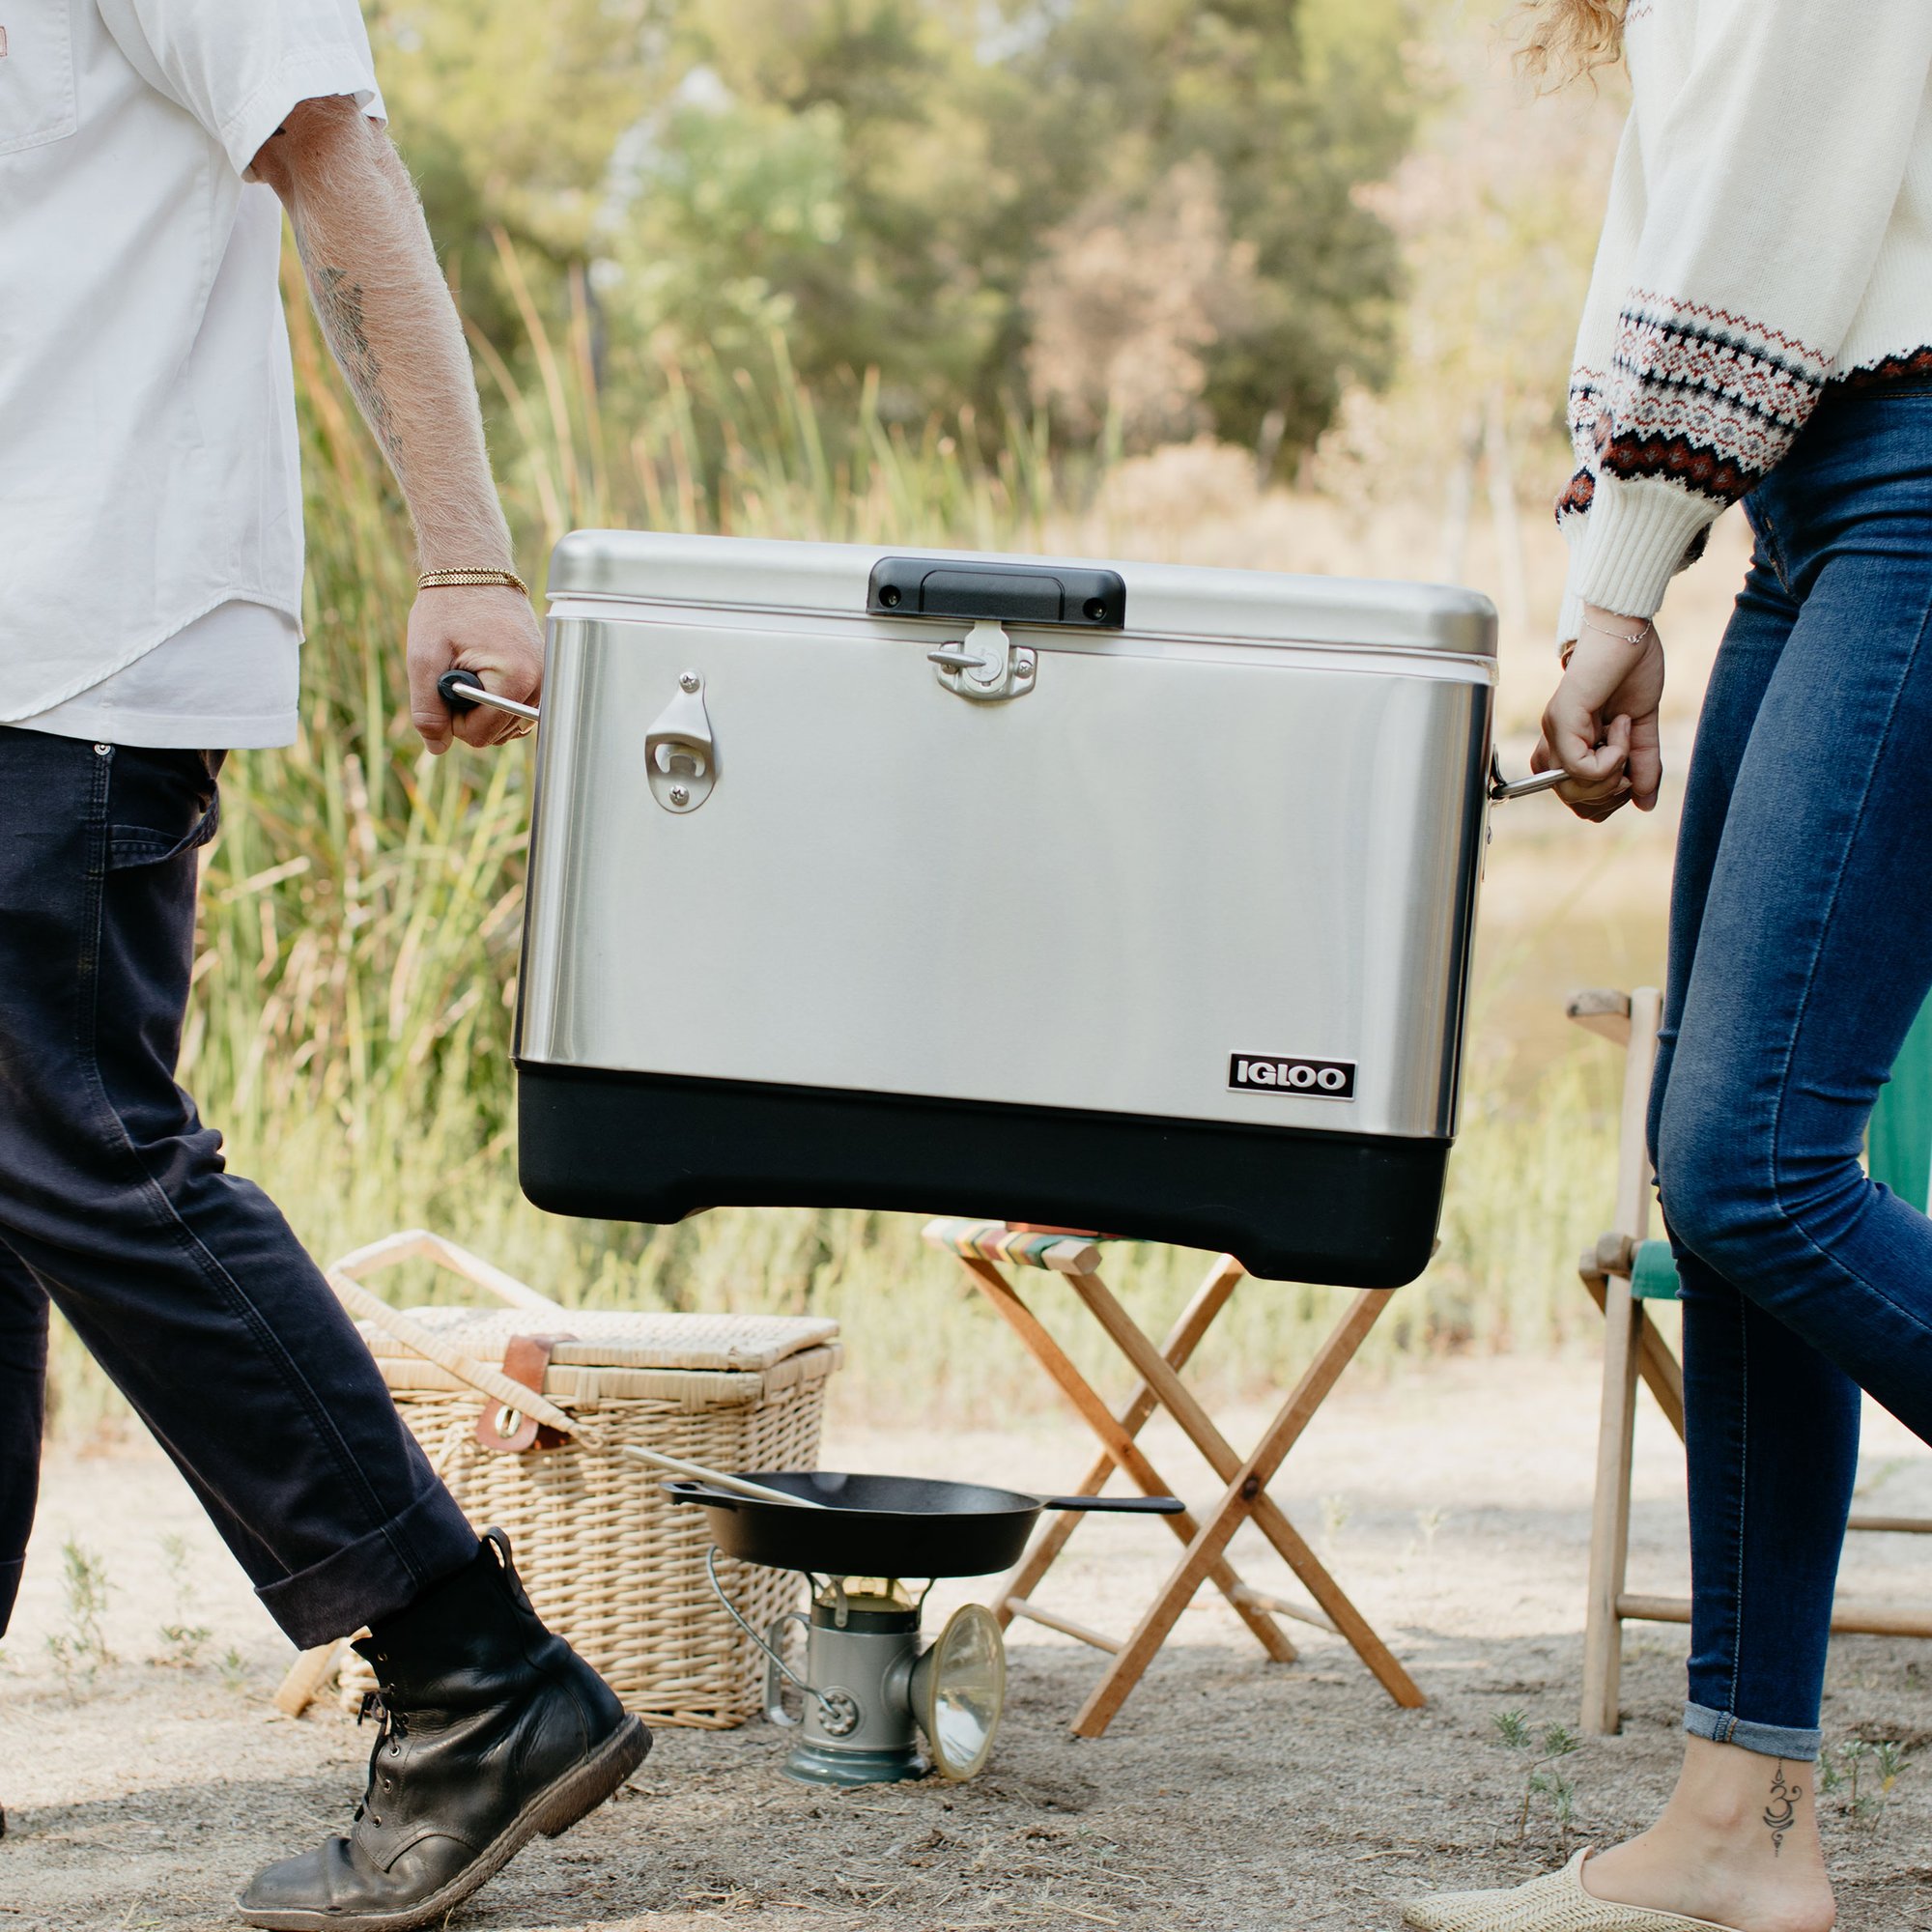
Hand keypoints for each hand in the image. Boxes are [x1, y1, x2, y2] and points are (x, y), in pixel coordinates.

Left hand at [405, 586, 543, 752]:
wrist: (472, 569)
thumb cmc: (447, 607)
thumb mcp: (424, 658)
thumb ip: (427, 708)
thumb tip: (437, 747)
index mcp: (516, 678)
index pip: (481, 734)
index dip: (452, 719)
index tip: (444, 684)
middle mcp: (541, 681)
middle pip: (497, 734)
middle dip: (469, 714)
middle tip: (456, 672)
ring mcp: (546, 677)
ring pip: (509, 726)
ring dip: (483, 709)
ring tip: (471, 669)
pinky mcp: (544, 673)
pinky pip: (519, 709)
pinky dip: (497, 703)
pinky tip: (484, 676)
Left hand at [1532, 607, 1665, 822]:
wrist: (1628, 632)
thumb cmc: (1631, 671)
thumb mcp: (1642, 729)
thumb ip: (1643, 766)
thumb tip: (1646, 804)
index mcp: (1570, 746)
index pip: (1575, 799)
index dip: (1606, 802)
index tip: (1632, 780)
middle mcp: (1556, 741)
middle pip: (1574, 800)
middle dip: (1611, 794)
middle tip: (1631, 766)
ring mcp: (1555, 731)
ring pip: (1573, 788)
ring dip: (1612, 775)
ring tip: (1625, 738)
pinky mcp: (1561, 719)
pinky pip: (1580, 766)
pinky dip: (1611, 756)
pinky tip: (1620, 725)